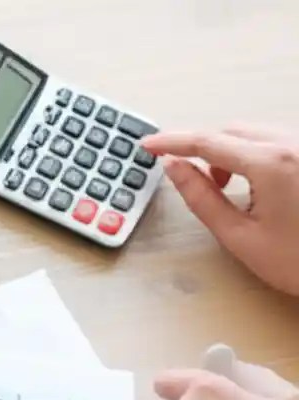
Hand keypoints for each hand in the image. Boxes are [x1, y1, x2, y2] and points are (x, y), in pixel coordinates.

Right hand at [142, 126, 298, 294]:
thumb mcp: (240, 236)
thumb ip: (201, 198)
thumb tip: (175, 168)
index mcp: (272, 164)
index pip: (208, 142)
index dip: (172, 142)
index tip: (148, 144)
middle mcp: (295, 145)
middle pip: (232, 131)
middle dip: (204, 150)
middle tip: (191, 178)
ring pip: (255, 133)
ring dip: (231, 153)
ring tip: (228, 189)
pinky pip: (278, 140)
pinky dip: (256, 154)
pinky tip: (256, 183)